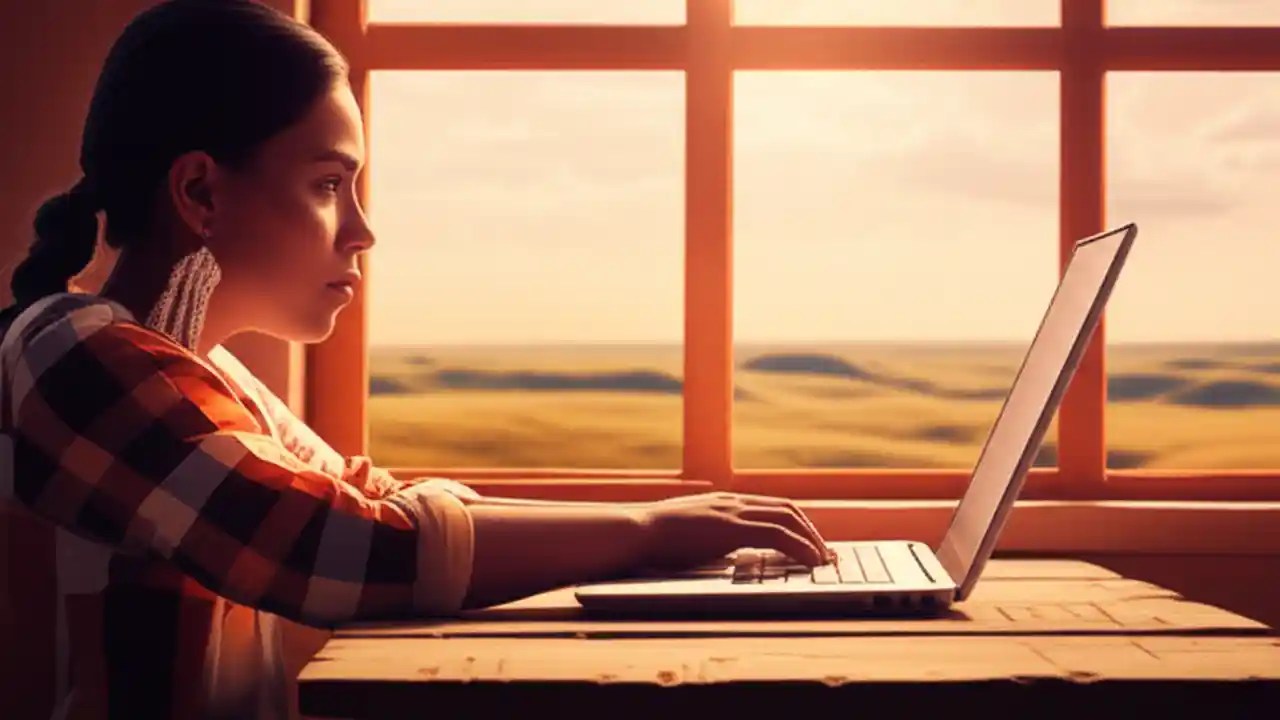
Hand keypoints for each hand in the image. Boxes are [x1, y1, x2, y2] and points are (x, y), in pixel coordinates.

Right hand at [638, 492, 830, 569]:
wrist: (637, 531)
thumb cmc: (655, 538)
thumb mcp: (689, 531)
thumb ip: (709, 535)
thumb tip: (719, 549)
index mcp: (725, 502)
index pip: (772, 506)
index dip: (796, 523)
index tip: (809, 542)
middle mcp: (734, 502)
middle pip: (787, 508)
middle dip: (811, 530)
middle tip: (824, 552)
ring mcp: (733, 512)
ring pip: (788, 518)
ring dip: (811, 539)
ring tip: (822, 560)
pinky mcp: (732, 528)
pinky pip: (778, 534)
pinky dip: (799, 547)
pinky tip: (809, 561)